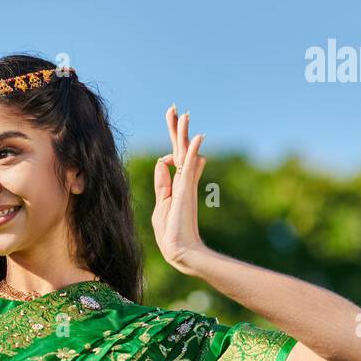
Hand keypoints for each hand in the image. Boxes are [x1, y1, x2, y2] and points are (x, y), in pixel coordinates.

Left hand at [152, 106, 206, 274]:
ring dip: (183, 133)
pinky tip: (199, 137)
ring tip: (184, 113)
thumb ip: (162, 184)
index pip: (172, 161)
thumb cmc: (170, 234)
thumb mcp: (161, 205)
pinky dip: (193, 151)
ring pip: (184, 153)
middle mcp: (183, 182)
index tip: (164, 162)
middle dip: (175, 130)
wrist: (179, 251)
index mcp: (176, 186)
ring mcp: (186, 185)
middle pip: (179, 150)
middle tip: (174, 109)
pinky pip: (190, 167)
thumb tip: (162, 162)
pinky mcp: (187, 190)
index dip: (166, 157)